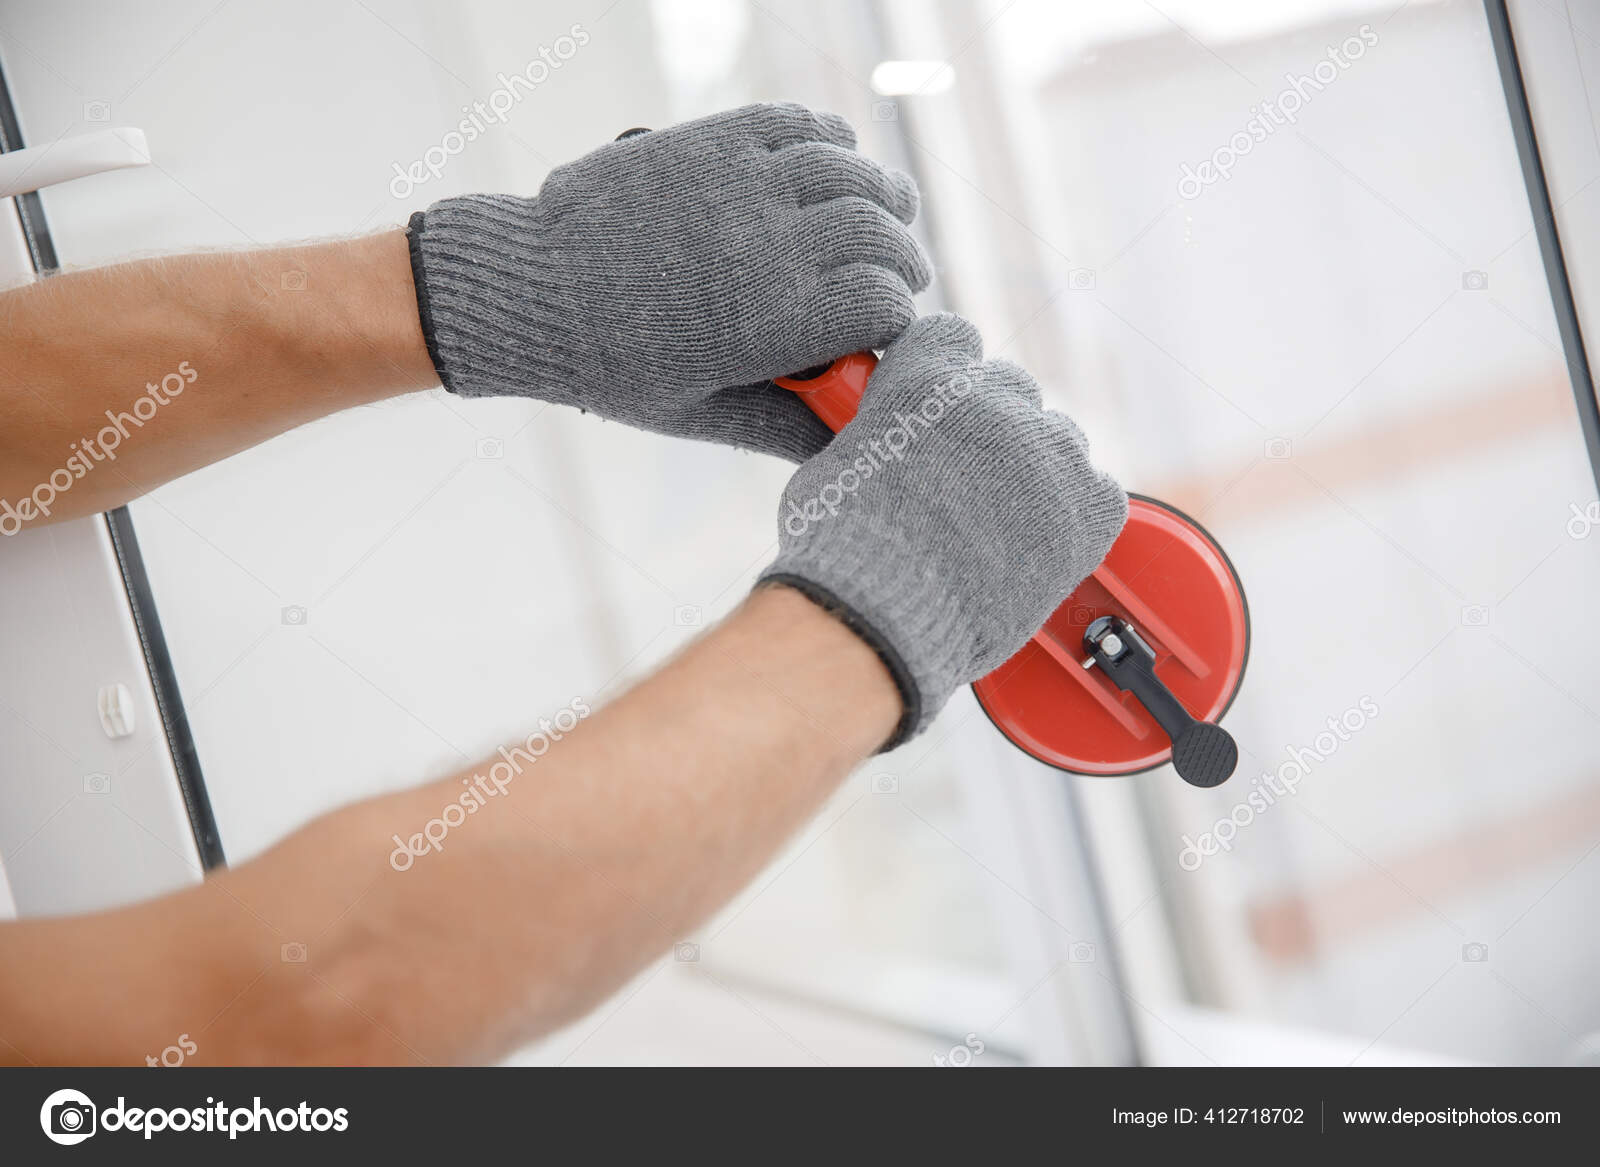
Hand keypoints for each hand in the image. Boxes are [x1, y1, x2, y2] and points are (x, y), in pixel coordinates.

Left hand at [406, 103, 930, 459]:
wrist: (534, 289)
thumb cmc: (614, 365)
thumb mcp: (700, 413)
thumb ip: (781, 427)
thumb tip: (845, 448)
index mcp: (770, 323)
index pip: (884, 302)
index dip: (899, 315)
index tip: (887, 324)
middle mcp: (768, 247)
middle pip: (881, 234)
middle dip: (904, 259)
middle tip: (899, 275)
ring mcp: (743, 185)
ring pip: (855, 171)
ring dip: (883, 197)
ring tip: (884, 218)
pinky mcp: (717, 142)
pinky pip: (805, 125)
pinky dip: (836, 142)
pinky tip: (836, 165)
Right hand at [761, 313, 1127, 743]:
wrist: (880, 620)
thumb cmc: (841, 554)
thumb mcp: (836, 465)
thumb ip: (879, 433)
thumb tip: (888, 440)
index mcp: (926, 380)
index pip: (956, 338)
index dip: (947, 376)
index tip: (939, 409)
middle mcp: (994, 404)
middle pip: (1013, 388)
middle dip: (992, 427)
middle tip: (966, 481)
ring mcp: (1047, 456)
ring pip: (1058, 440)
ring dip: (1034, 471)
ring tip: (998, 526)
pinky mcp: (1087, 511)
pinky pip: (1098, 493)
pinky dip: (1074, 515)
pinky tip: (1037, 544)